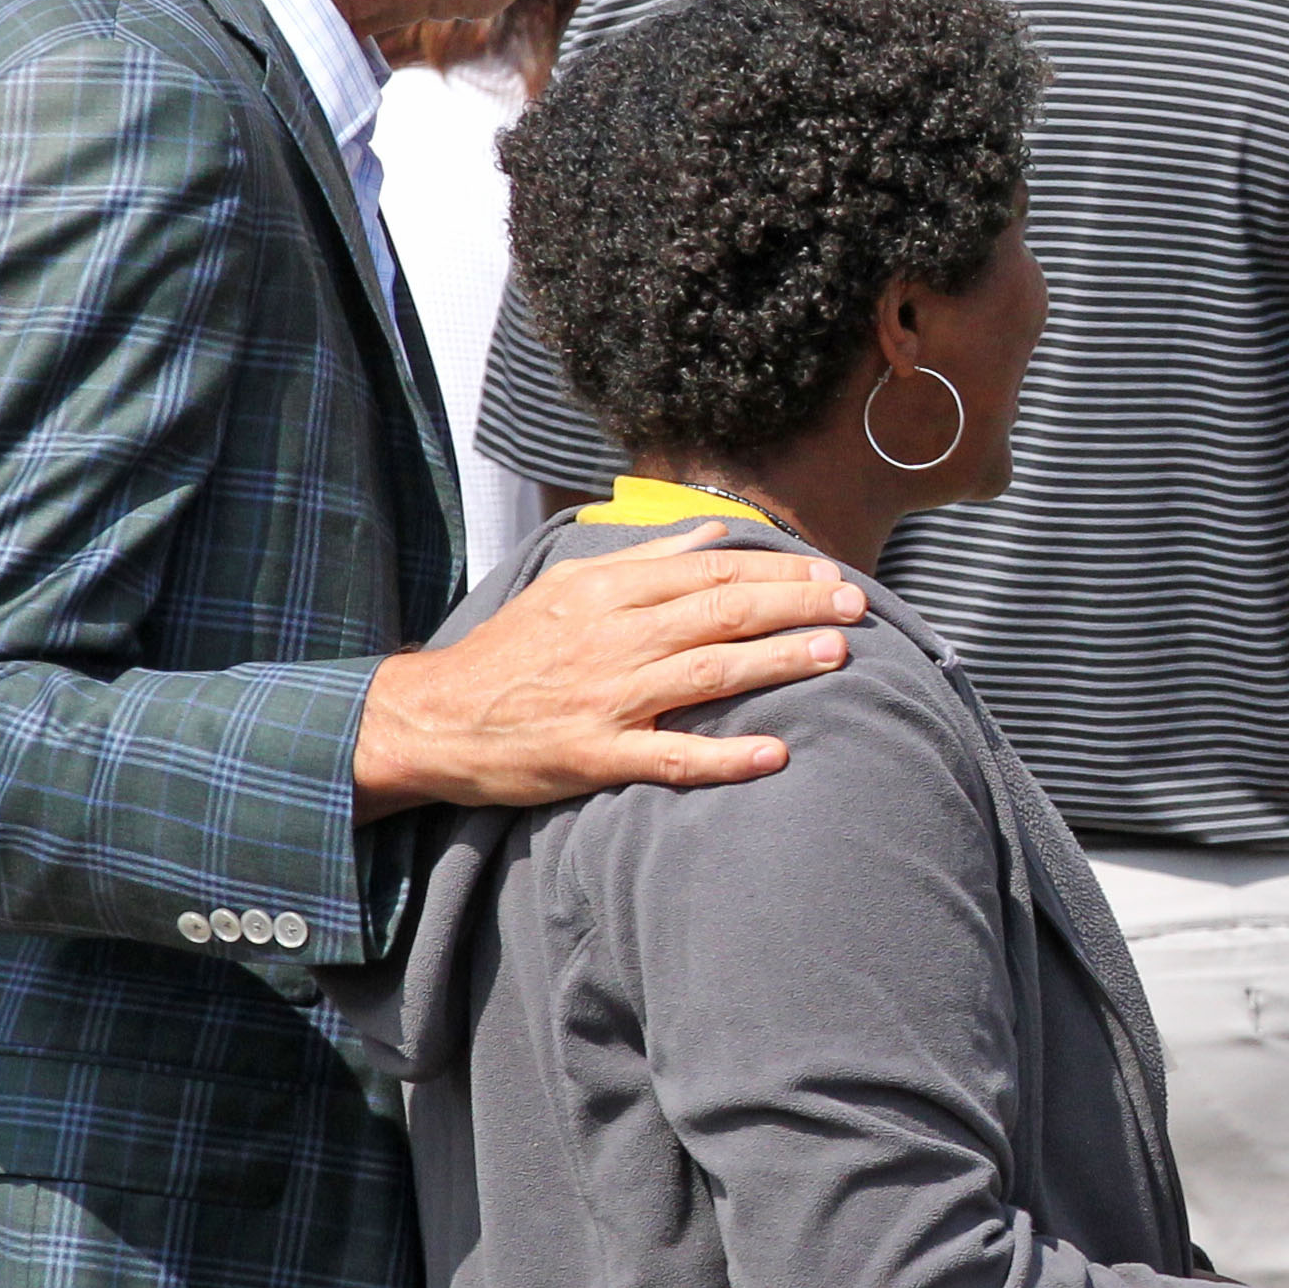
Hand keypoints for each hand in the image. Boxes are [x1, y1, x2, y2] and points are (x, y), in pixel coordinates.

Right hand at [351, 526, 863, 819]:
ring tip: (837, 655)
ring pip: (708, 672)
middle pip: (721, 613)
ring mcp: (607, 698)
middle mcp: (613, 639)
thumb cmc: (508, 652)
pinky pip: (669, 757)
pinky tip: (773, 754)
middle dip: (796, 606)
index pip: (711, 572)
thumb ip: (644, 556)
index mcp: (607, 592)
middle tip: (856, 605)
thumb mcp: (566, 585)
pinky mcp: (595, 756)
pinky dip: (723, 756)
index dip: (777, 572)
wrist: (432, 719)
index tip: (831, 573)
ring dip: (777, 662)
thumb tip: (714, 530)